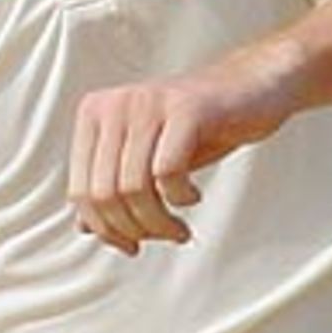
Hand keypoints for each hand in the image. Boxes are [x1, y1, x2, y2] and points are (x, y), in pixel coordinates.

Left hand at [68, 39, 300, 255]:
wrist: (250, 88)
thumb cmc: (198, 125)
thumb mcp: (146, 159)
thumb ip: (112, 188)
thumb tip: (84, 227)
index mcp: (95, 114)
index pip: (80, 191)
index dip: (104, 229)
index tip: (129, 244)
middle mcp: (115, 104)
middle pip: (105, 193)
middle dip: (134, 229)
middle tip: (161, 236)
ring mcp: (148, 103)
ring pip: (133, 187)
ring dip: (159, 222)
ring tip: (178, 229)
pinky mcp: (184, 108)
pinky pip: (167, 170)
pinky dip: (179, 197)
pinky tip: (191, 196)